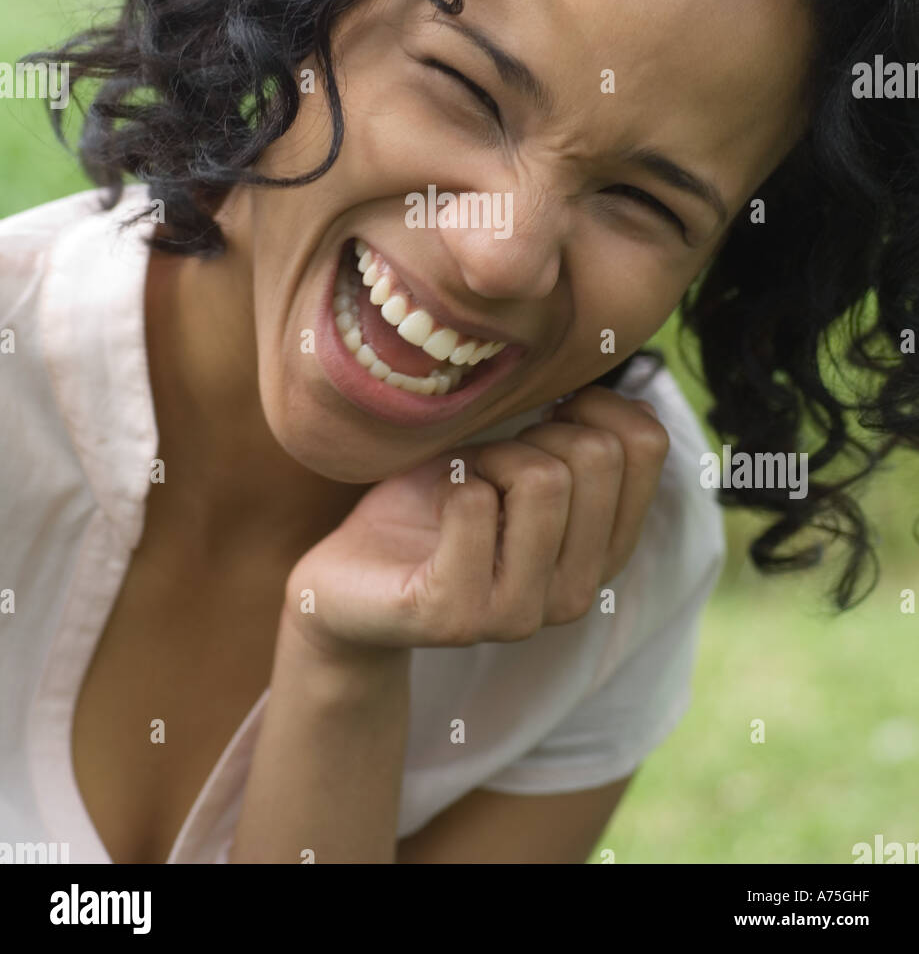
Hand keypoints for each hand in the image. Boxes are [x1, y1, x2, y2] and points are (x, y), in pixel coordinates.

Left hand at [284, 385, 669, 659]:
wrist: (348, 581)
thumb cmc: (438, 504)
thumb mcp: (518, 458)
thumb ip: (580, 438)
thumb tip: (637, 397)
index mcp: (604, 550)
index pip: (646, 444)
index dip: (592, 404)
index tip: (545, 418)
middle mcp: (577, 591)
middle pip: (593, 454)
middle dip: (531, 433)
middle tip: (488, 464)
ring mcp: (521, 613)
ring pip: (542, 478)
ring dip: (486, 459)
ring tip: (461, 486)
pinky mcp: (456, 616)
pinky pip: (472, 502)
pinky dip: (443, 483)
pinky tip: (431, 510)